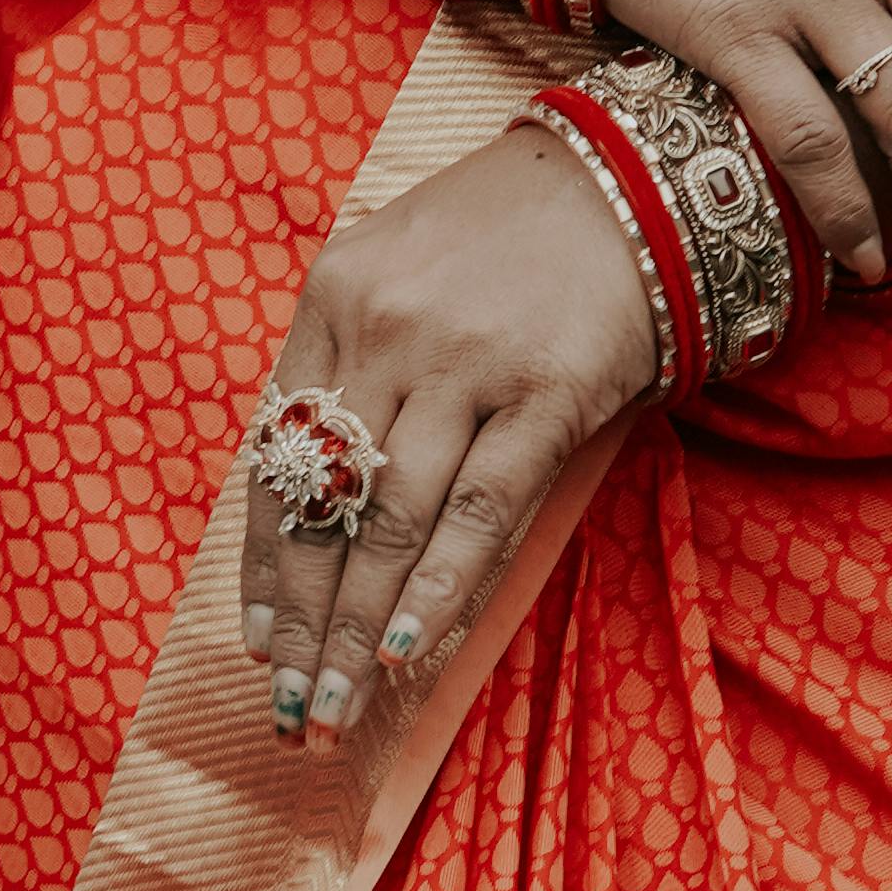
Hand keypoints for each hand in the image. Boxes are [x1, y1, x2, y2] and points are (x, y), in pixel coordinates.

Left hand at [238, 124, 673, 741]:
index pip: (276, 458)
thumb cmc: (508, 238)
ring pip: (389, 523)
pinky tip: (409, 651)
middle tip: (291, 714)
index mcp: (334, 296)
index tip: (259, 647)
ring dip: (358, 634)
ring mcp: (466, 361)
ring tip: (336, 715)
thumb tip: (316, 510)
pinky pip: (479, 508)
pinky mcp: (546, 390)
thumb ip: (354, 367)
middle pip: (325, 506)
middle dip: (305, 627)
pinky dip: (440, 587)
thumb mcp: (401, 269)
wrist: (632, 175)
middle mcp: (385, 328)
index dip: (267, 565)